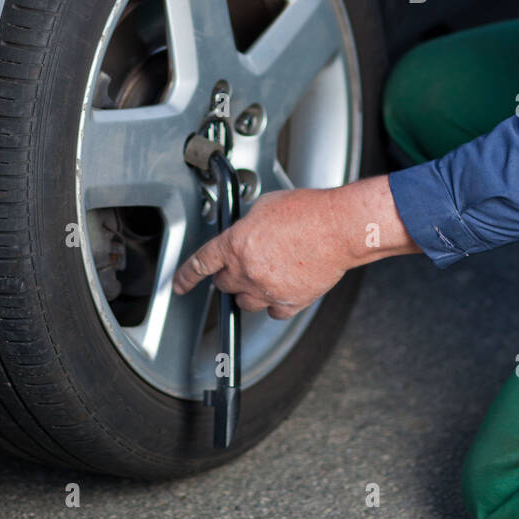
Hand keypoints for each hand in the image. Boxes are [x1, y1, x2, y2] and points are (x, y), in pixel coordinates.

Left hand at [172, 188, 351, 319]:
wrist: (339, 228)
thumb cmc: (309, 212)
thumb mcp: (266, 206)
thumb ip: (247, 225)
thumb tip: (244, 233)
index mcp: (236, 244)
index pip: (199, 264)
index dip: (185, 277)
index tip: (180, 284)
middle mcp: (247, 271)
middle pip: (223, 284)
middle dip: (229, 274)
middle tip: (245, 264)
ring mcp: (268, 290)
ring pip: (245, 302)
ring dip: (249, 290)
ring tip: (267, 273)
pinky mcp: (290, 302)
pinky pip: (272, 312)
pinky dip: (274, 304)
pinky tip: (282, 288)